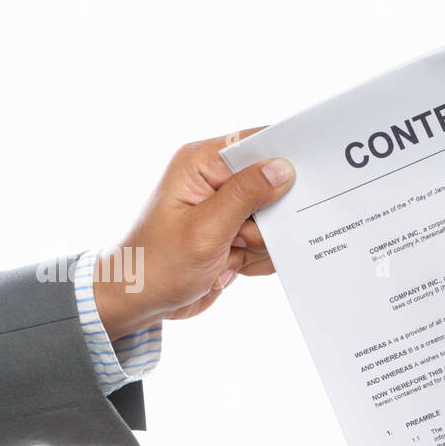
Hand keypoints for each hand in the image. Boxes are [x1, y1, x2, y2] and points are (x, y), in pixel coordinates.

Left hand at [93, 130, 294, 339]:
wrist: (139, 302)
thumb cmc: (157, 264)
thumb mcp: (205, 230)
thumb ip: (246, 195)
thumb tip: (283, 168)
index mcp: (201, 164)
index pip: (255, 143)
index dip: (284, 157)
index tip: (306, 178)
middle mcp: (215, 180)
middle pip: (272, 185)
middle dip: (268, 218)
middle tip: (242, 238)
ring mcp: (226, 209)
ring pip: (274, 220)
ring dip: (260, 245)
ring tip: (228, 256)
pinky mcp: (233, 234)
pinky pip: (267, 244)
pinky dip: (256, 260)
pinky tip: (230, 267)